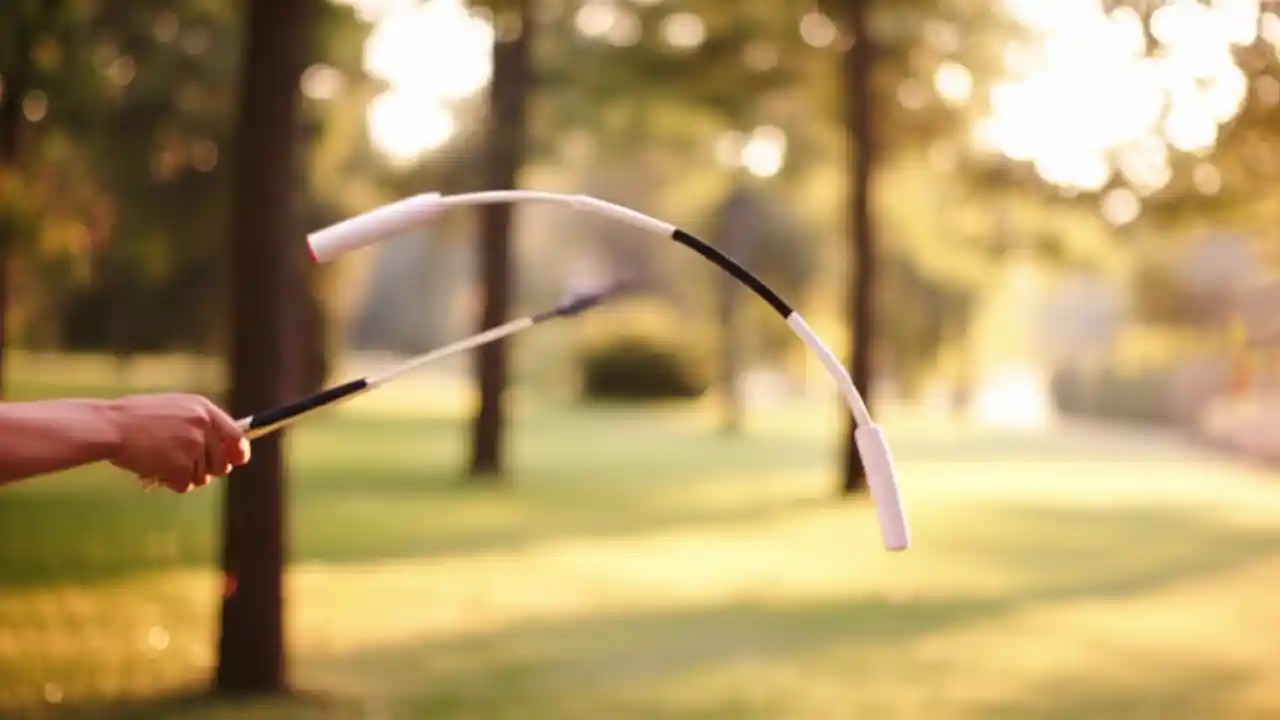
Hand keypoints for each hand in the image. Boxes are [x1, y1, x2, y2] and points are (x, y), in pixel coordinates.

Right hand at [105, 394, 250, 493]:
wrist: (109, 427)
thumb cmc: (134, 419)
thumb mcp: (173, 410)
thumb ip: (197, 424)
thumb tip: (222, 449)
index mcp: (202, 409)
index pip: (236, 435)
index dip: (238, 452)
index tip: (237, 460)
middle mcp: (203, 426)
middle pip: (221, 463)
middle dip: (206, 470)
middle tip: (185, 469)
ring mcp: (193, 446)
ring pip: (202, 477)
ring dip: (184, 477)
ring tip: (161, 463)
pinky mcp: (181, 465)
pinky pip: (184, 486)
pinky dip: (170, 483)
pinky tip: (154, 470)